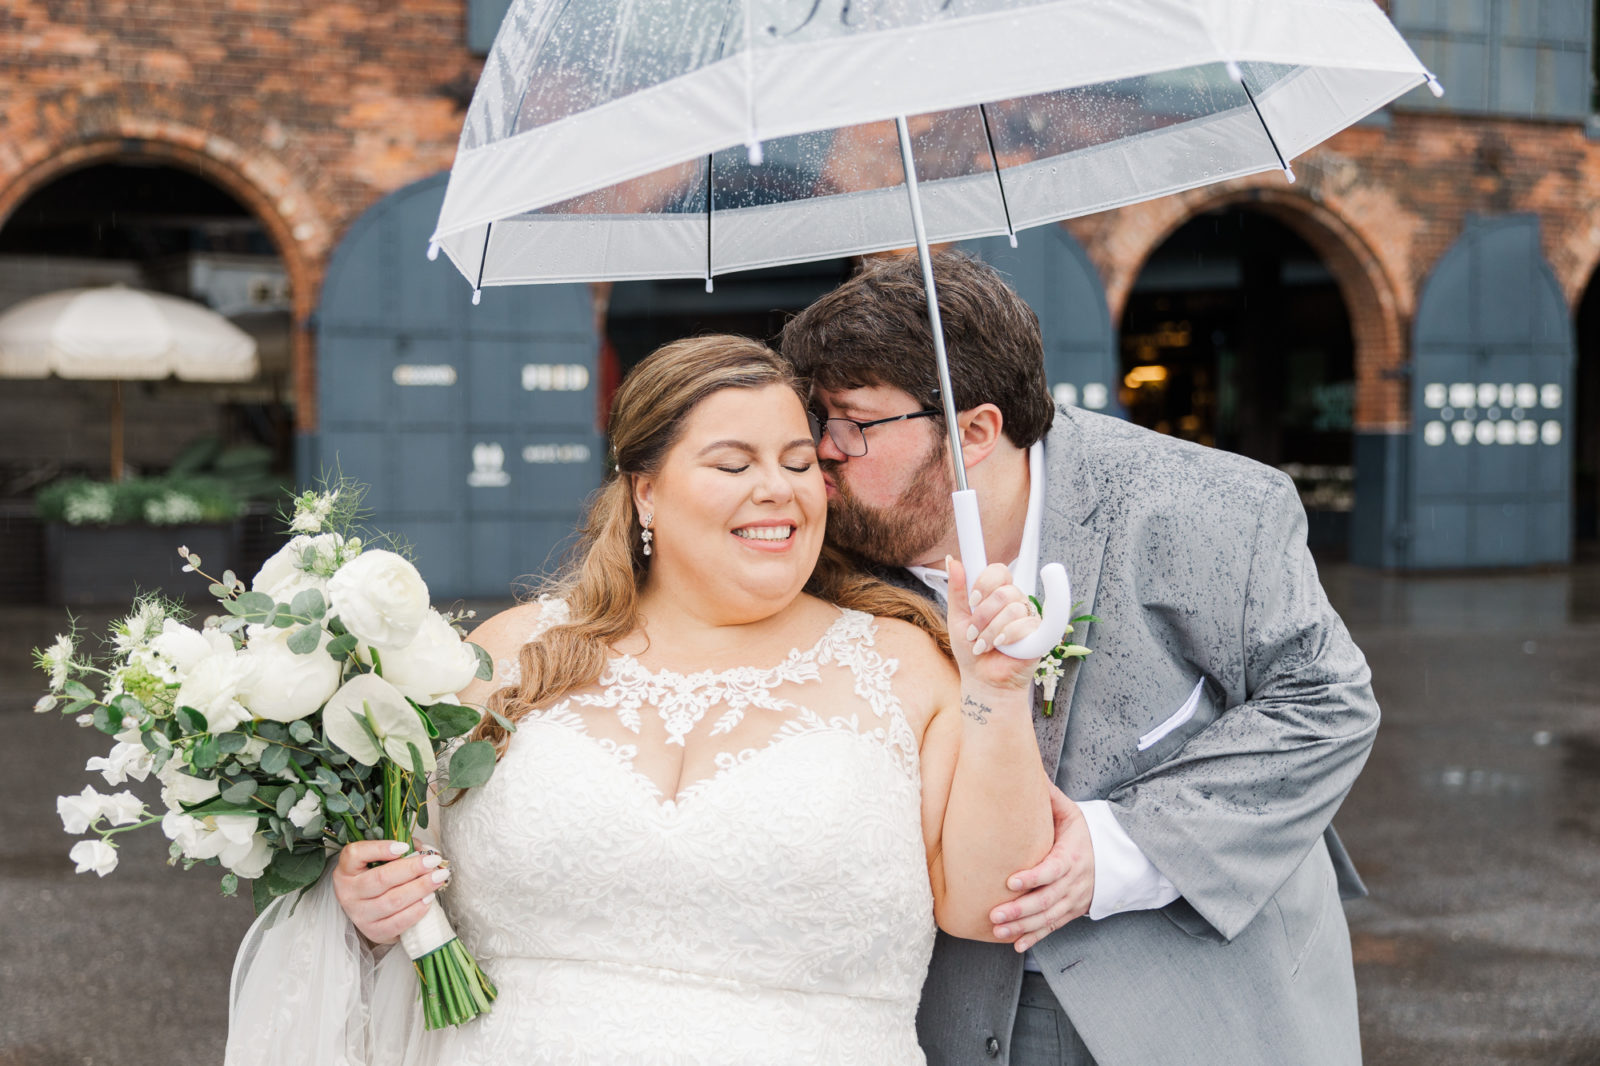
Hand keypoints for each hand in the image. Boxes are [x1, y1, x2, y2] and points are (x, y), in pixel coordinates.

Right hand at [331, 840, 451, 944]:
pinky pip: (397, 922)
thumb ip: (402, 850)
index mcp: (346, 869)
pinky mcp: (373, 931)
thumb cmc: (379, 876)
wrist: (370, 909)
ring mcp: (359, 914)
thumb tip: (428, 852)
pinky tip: (429, 898)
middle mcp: (348, 892)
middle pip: (381, 879)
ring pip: (392, 901)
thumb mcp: (382, 859)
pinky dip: (416, 910)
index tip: (404, 846)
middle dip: (412, 869)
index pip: (355, 854)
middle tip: (433, 862)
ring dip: (419, 888)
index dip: (380, 849)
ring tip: (438, 878)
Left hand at [946, 557, 1041, 690]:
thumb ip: (957, 590)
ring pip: (1012, 609)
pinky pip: (1025, 625)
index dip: (985, 582)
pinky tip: (1000, 646)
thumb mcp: (957, 617)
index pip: (999, 571)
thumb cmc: (971, 649)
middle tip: (973, 631)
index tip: (973, 599)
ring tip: (983, 644)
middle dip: (983, 614)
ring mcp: (1028, 617)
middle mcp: (1015, 602)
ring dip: (991, 630)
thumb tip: (952, 559)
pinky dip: (1007, 636)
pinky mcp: (1039, 634)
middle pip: (1004, 591)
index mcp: (996, 594)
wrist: (982, 679)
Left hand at [989, 783, 1094, 950]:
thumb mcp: (1071, 813)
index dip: (1032, 878)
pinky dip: (1035, 937)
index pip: (1052, 870)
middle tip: (994, 915)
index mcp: (1072, 855)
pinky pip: (1053, 927)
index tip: (1010, 881)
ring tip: (998, 929)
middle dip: (1020, 910)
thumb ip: (1049, 798)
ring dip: (1023, 926)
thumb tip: (1023, 768)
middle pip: (1047, 899)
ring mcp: (1073, 900)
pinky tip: (1016, 945)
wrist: (1114, 857)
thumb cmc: (1084, 832)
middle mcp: (1074, 882)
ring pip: (1048, 917)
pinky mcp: (1070, 911)